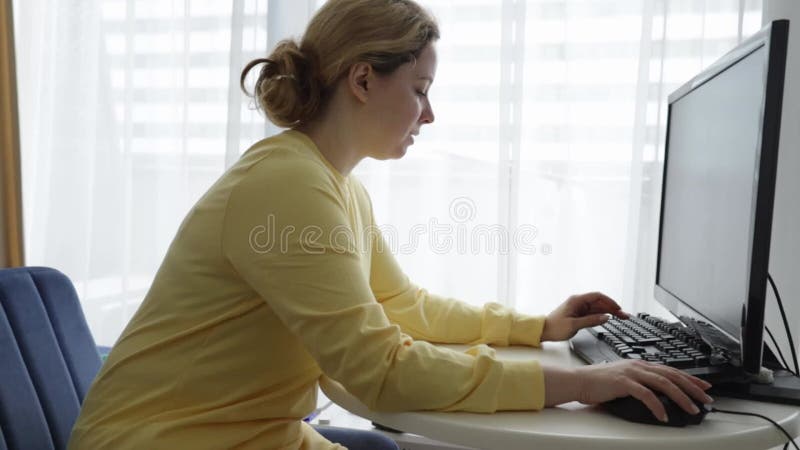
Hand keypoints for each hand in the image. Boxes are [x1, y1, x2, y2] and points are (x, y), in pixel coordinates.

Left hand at [541, 292, 628, 341]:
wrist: (544, 331)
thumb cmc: (554, 327)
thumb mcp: (574, 325)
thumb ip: (591, 321)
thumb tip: (606, 318)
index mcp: (576, 300)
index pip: (597, 296)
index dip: (609, 301)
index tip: (618, 308)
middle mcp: (579, 302)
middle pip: (599, 302)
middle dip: (612, 308)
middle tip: (624, 315)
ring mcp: (579, 308)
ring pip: (598, 308)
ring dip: (609, 312)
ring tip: (622, 318)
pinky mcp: (579, 315)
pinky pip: (593, 313)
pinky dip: (602, 316)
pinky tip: (610, 319)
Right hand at [573, 360, 713, 421]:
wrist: (578, 380)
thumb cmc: (598, 382)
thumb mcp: (624, 379)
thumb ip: (640, 383)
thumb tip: (659, 396)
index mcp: (640, 365)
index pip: (671, 370)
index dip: (690, 378)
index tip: (705, 387)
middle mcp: (638, 366)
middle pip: (672, 375)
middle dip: (692, 388)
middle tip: (707, 399)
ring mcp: (631, 373)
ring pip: (663, 383)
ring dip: (681, 397)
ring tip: (692, 409)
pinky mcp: (623, 382)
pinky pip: (646, 394)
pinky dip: (657, 405)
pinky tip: (664, 415)